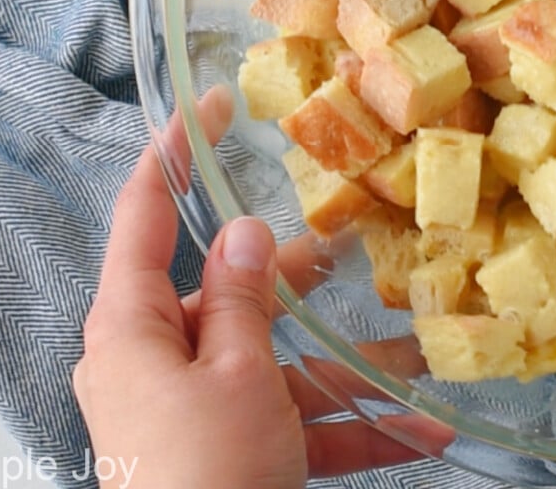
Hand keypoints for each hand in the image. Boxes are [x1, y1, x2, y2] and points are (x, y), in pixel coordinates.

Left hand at [74, 91, 451, 488]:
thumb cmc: (207, 477)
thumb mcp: (237, 376)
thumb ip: (244, 299)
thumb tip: (246, 233)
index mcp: (133, 330)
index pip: (143, 218)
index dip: (173, 156)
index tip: (211, 105)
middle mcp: (157, 365)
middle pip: (230, 296)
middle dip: (302, 284)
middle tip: (354, 246)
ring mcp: (194, 414)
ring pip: (277, 367)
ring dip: (348, 370)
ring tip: (422, 361)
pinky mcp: (229, 456)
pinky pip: (293, 426)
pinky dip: (350, 429)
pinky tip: (419, 432)